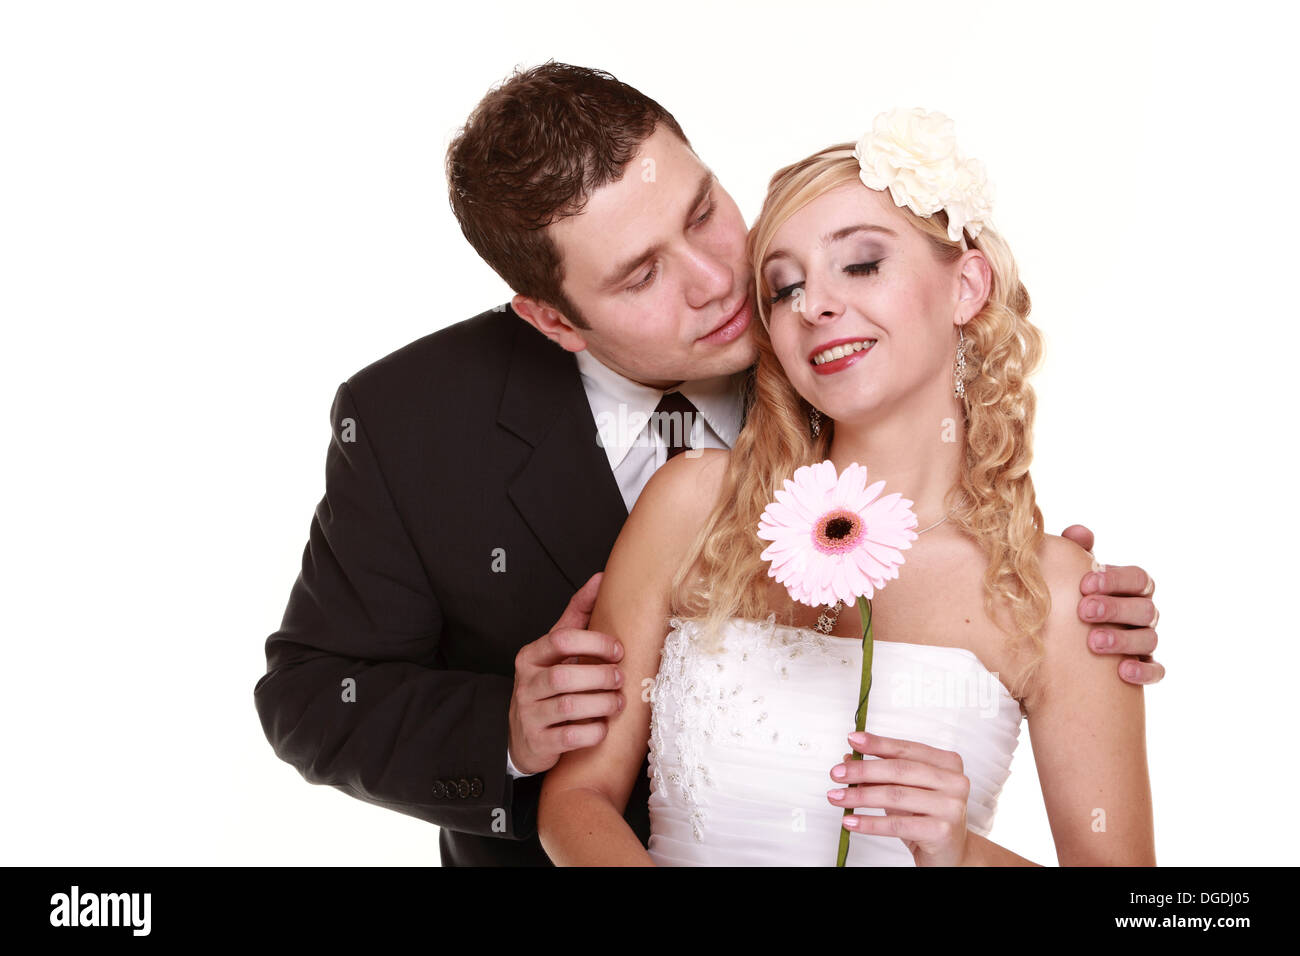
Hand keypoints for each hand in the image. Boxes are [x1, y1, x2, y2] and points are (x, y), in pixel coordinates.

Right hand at [508, 572, 625, 774]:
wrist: (522, 735)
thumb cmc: (548, 685)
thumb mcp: (557, 649)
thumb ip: (577, 615)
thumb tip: (601, 578)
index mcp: (531, 656)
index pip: (561, 640)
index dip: (594, 642)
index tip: (618, 650)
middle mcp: (526, 684)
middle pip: (565, 675)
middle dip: (601, 677)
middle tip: (620, 679)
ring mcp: (530, 715)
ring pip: (569, 707)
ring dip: (602, 704)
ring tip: (618, 702)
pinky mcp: (539, 742)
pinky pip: (570, 737)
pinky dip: (592, 732)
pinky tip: (603, 727)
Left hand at [828, 731, 971, 866]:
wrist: (953, 854)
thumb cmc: (928, 818)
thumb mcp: (906, 791)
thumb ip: (882, 773)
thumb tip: (849, 759)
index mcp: (948, 764)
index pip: (906, 749)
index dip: (877, 744)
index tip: (852, 740)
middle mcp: (954, 782)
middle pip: (899, 770)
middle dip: (862, 770)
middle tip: (837, 773)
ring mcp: (950, 806)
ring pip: (895, 796)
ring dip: (859, 796)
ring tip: (837, 797)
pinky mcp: (941, 831)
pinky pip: (896, 824)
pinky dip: (869, 822)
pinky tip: (851, 820)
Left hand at [1060, 524, 1164, 685]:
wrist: (1065, 642)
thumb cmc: (1072, 599)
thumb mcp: (1071, 575)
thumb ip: (1076, 552)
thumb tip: (1078, 533)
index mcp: (1131, 588)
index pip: (1138, 578)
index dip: (1116, 579)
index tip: (1085, 584)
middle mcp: (1143, 612)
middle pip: (1144, 608)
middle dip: (1115, 609)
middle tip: (1084, 611)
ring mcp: (1146, 640)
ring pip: (1149, 639)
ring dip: (1123, 640)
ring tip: (1093, 643)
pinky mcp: (1145, 667)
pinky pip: (1156, 670)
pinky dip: (1144, 670)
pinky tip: (1122, 672)